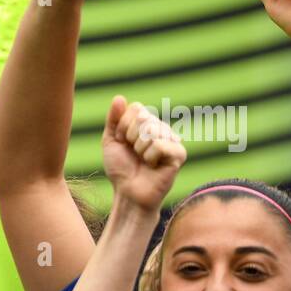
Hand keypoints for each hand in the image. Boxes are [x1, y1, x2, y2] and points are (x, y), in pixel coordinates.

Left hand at [101, 96, 185, 212]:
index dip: (123, 126)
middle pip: (143, 117)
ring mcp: (172, 140)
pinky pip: (160, 145)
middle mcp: (162, 128)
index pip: (136, 108)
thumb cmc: (121, 169)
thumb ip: (114, 119)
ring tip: (143, 161)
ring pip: (151, 130)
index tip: (123, 143)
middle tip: (134, 154)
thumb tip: (119, 97)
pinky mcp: (179, 154)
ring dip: (139, 149)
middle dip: (131, 138)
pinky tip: (154, 166)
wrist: (128, 193)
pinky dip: (150, 157)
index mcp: (147, 124)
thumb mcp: (111, 141)